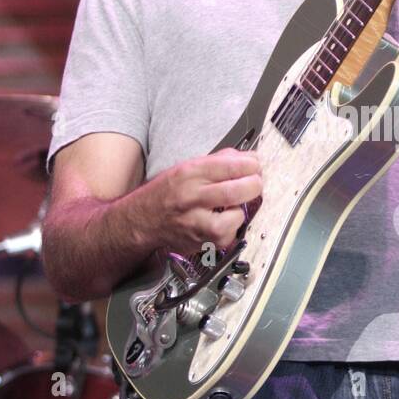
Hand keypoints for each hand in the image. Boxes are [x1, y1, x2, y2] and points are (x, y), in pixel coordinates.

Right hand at [142, 149, 261, 256]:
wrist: (143, 220)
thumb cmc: (167, 192)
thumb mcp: (187, 167)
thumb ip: (219, 161)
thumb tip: (249, 157)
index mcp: (189, 173)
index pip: (229, 165)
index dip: (250, 164)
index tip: (255, 165)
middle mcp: (191, 197)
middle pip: (235, 190)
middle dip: (254, 185)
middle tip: (255, 183)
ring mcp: (196, 222)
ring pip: (235, 216)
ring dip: (243, 208)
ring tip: (236, 204)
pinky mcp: (201, 241)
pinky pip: (229, 234)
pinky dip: (233, 226)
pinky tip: (224, 219)